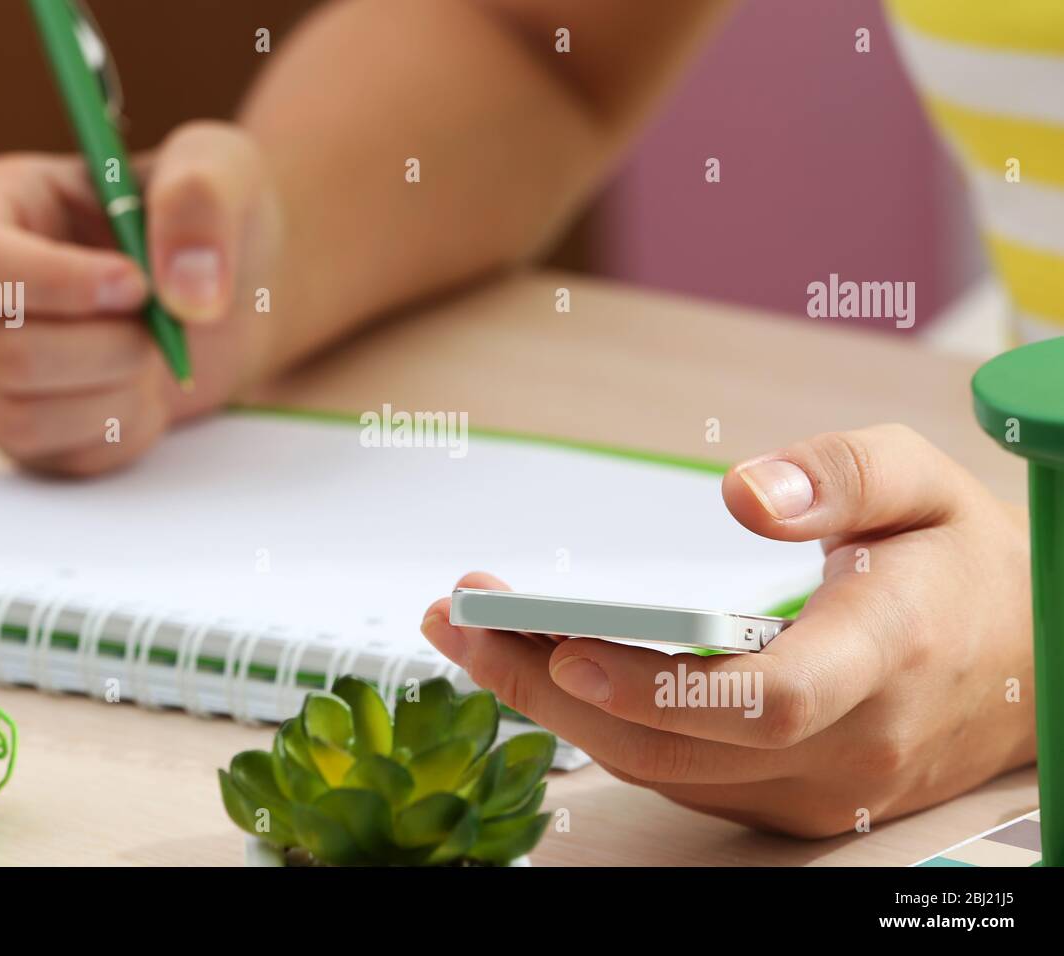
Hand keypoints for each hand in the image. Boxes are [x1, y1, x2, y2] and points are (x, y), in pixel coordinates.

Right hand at [0, 122, 281, 473]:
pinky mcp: (25, 431)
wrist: (230, 292)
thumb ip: (201, 201)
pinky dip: (127, 428)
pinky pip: (65, 455)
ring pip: (26, 416)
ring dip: (121, 390)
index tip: (135, 285)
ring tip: (155, 349)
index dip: (48, 283)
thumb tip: (186, 289)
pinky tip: (145, 386)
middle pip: (5, 353)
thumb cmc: (205, 220)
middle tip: (166, 319)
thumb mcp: (220, 169)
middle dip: (113, 347)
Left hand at [420, 425, 1034, 836]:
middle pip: (674, 744)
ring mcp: (810, 784)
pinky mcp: (783, 794)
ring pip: (658, 766)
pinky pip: (674, 772)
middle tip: (461, 622)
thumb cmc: (962, 565)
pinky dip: (599, 723)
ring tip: (477, 635)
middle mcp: (844, 742)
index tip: (566, 643)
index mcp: (884, 657)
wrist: (1023, 665)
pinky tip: (544, 668)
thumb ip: (840, 474)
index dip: (657, 684)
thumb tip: (742, 494)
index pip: (762, 699)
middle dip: (548, 686)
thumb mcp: (923, 481)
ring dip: (553, 703)